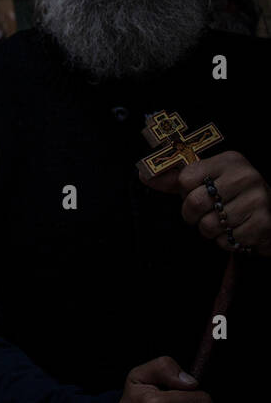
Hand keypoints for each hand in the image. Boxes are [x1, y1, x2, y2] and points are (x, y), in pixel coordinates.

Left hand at [140, 150, 270, 255]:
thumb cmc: (234, 196)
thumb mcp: (207, 180)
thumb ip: (176, 180)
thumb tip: (144, 175)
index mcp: (230, 160)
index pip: (185, 178)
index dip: (184, 193)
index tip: (195, 194)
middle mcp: (246, 176)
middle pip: (194, 202)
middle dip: (193, 215)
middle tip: (204, 214)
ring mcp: (258, 199)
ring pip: (209, 225)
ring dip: (210, 230)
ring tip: (223, 222)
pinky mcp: (264, 223)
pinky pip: (227, 240)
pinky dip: (226, 241)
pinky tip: (237, 230)